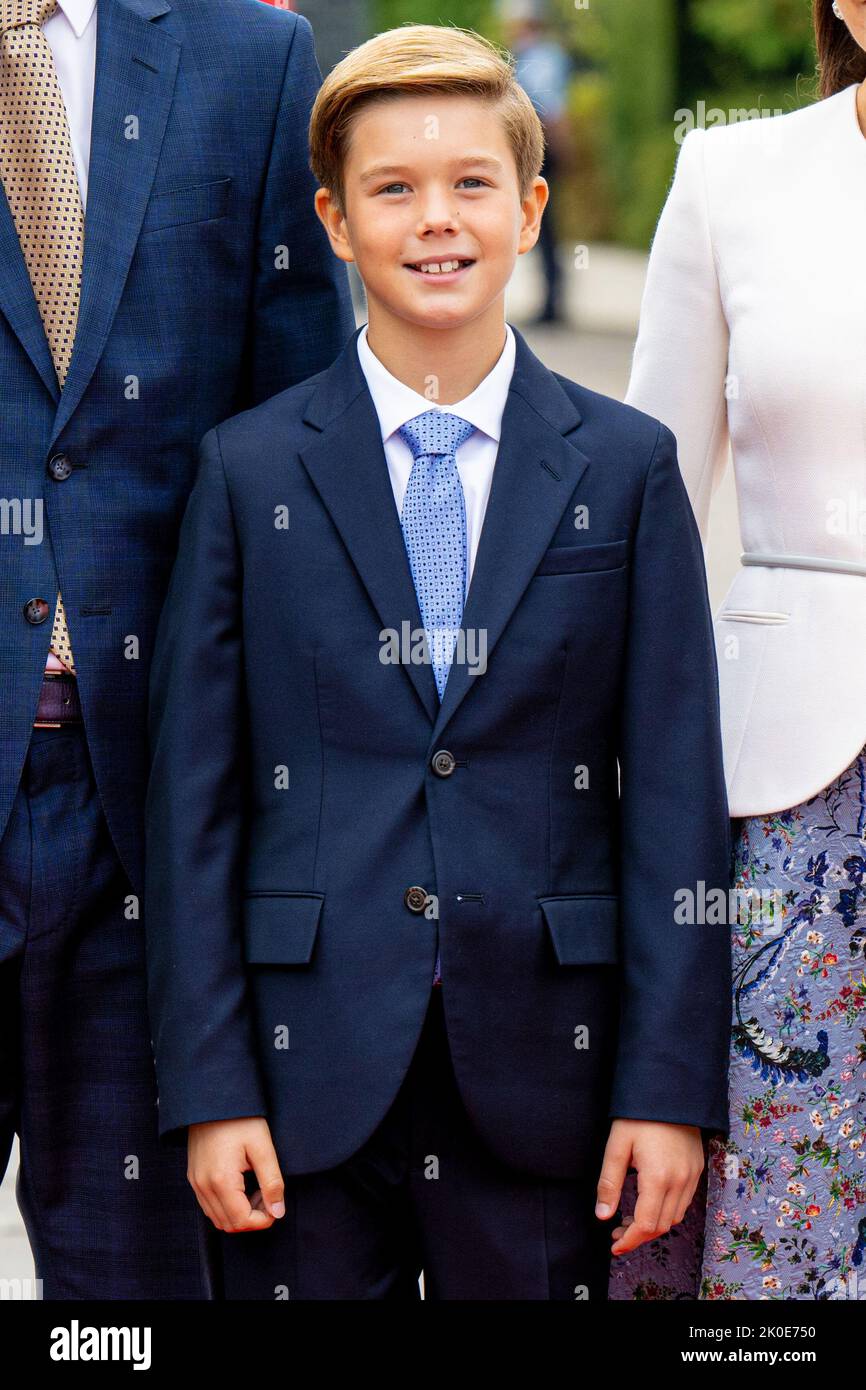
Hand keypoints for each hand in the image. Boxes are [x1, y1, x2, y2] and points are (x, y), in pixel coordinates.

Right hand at [188, 1116, 284, 1232]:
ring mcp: (196, 1182)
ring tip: (257, 1190)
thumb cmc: (240, 1118)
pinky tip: (242, 1187)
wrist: (213, 1097)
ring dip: (239, 1214)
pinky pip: (209, 1205)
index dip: (263, 1220)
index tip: (276, 1205)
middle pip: (229, 1224)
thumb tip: (278, 1211)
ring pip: (217, 1218)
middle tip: (268, 1196)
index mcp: (221, 1180)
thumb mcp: (262, 1147)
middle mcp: (203, 1186)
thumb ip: (272, 1182)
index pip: (242, 1220)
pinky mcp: (194, 1177)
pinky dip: (227, 1206)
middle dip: (253, 1218)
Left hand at [595, 1118, 704, 1254]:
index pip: (646, 1224)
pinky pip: (684, 1202)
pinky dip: (667, 1212)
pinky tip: (649, 1205)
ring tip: (629, 1221)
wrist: (669, 1091)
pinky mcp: (697, 1169)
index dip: (630, 1240)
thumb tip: (602, 1216)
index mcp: (658, 1178)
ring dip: (653, 1226)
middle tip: (617, 1234)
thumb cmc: (639, 1116)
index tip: (615, 1246)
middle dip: (638, 1236)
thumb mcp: (617, 1146)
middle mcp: (680, 1181)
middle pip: (661, 1226)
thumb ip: (609, 1183)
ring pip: (675, 1217)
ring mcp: (692, 1176)